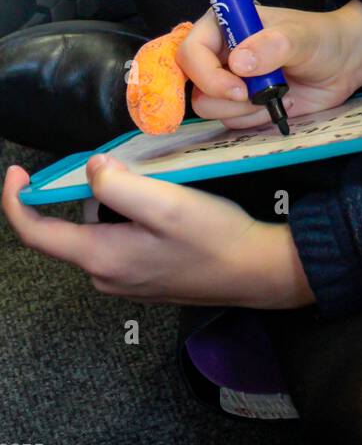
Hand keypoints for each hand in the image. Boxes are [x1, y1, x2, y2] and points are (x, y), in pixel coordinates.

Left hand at [2, 158, 313, 307]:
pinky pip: (120, 241)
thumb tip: (92, 169)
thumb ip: (120, 184)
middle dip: (86, 190)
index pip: (36, 233)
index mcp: (101, 257)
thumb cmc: (214, 238)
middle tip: (123, 164)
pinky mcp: (144, 277)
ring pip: (99, 231)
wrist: (255, 271)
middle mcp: (106, 275)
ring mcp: (125, 280)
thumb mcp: (166, 202)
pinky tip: (166, 206)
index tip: (16, 172)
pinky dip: (130, 217)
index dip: (16, 201)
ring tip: (155, 185)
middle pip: (72, 227)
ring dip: (115, 203)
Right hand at [177, 0, 361, 128]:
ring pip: (211, 108)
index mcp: (225, 24)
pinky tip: (281, 102)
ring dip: (244, 109)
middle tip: (257, 95)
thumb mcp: (302, 36)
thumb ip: (273, 45)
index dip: (206, 73)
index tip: (237, 87)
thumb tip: (239, 63)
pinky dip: (257, 119)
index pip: (190, 50)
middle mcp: (221, 53)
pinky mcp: (243, 105)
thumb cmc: (322, 38)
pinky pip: (233, 122)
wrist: (345, 63)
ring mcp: (230, 81)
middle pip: (194, 85)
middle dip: (225, 97)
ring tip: (277, 93)